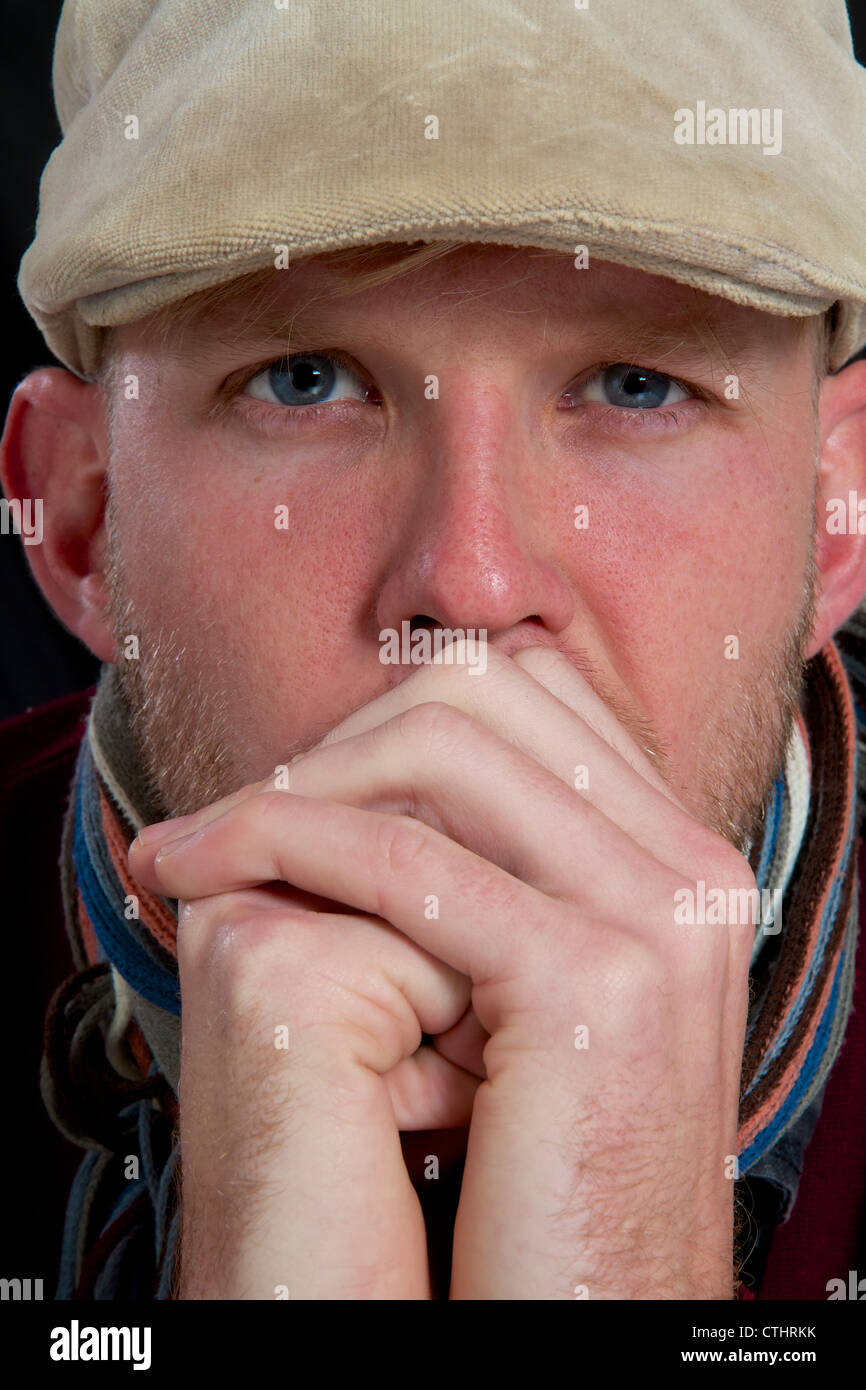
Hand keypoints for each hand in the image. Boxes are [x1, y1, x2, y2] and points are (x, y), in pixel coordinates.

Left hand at [131, 642, 755, 1298]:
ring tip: (200, 848)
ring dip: (284, 786)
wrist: (586, 1322)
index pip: (525, 690)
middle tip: (236, 816)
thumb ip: (495, 874)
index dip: (389, 716)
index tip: (304, 785)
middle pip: (481, 690)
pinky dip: (276, 842)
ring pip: (435, 746)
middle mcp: (692, 867)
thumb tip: (370, 769)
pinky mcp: (594, 977)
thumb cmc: (531, 1180)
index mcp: (685, 861)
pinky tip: (200, 875)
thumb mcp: (527, 1000)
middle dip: (335, 741)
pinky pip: (399, 860)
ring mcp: (660, 915)